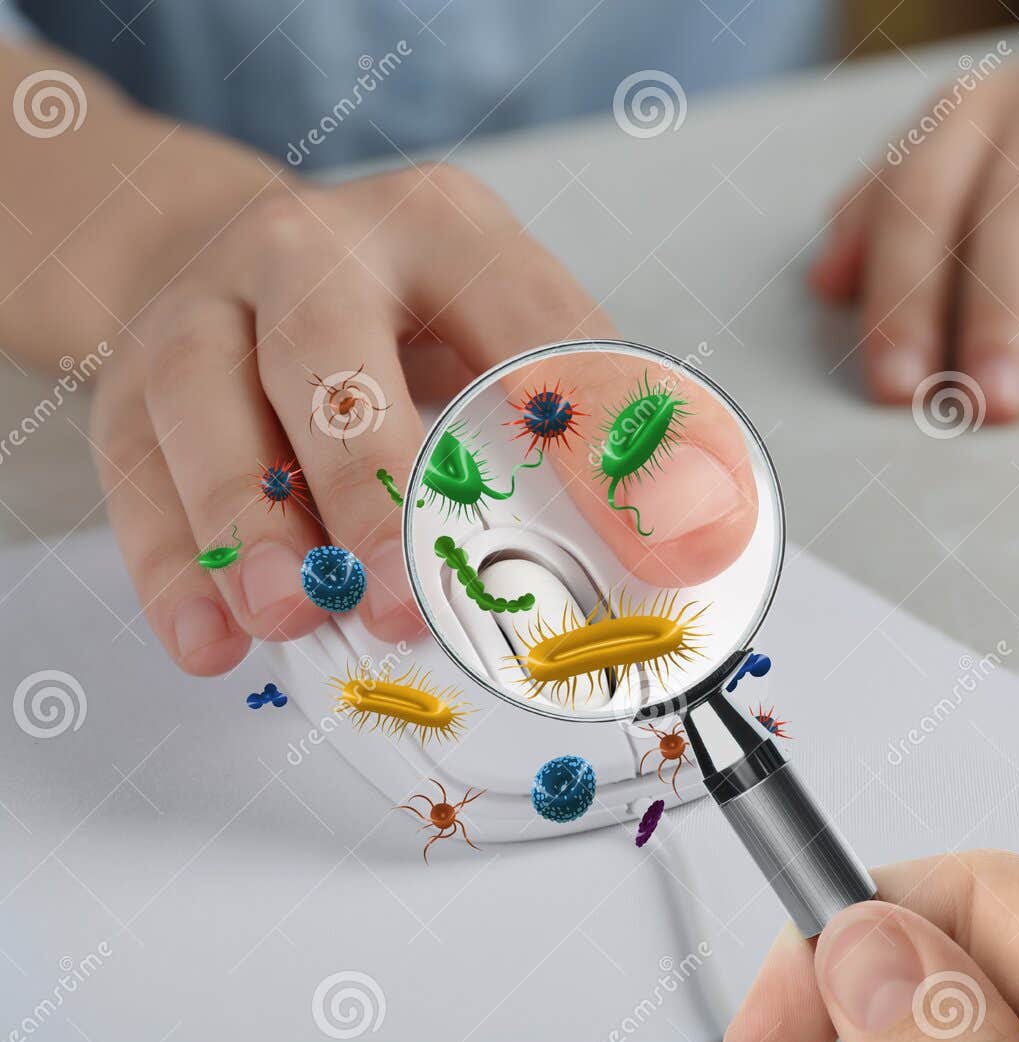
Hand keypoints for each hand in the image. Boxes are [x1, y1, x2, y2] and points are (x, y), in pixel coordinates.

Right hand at [89, 164, 755, 676]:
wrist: (217, 251)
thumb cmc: (395, 311)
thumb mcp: (499, 322)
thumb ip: (581, 414)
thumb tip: (693, 534)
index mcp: (441, 227)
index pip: (528, 326)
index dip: (585, 435)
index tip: (640, 544)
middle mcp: (310, 250)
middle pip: (326, 353)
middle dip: (370, 482)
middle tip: (409, 598)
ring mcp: (202, 311)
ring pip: (206, 409)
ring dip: (254, 526)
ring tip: (299, 616)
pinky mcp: (130, 389)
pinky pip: (140, 482)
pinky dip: (175, 571)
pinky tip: (214, 641)